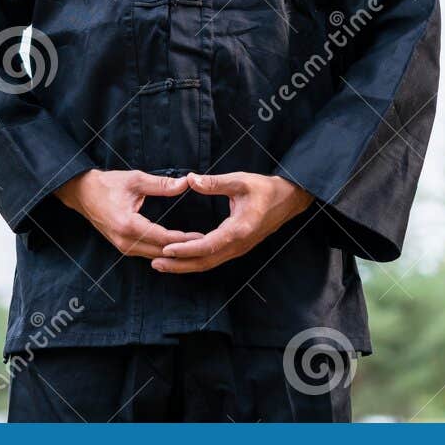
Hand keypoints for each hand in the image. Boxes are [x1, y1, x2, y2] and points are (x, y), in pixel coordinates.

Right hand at [55, 169, 203, 257]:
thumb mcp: (135, 179)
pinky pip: (146, 253)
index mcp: (128, 225)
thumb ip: (161, 184)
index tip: (201, 235)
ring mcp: (122, 246)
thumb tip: (185, 183)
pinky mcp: (122, 247)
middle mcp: (125, 241)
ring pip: (154, 256)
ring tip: (195, 248)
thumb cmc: (108, 184)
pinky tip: (176, 248)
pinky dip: (162, 252)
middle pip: (160, 251)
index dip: (183, 238)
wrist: (82, 193)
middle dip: (182, 249)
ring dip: (173, 253)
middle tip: (205, 244)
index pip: (162, 237)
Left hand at [151, 172, 314, 272]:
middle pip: (204, 262)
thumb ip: (214, 182)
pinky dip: (195, 260)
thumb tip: (190, 179)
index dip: (185, 249)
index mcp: (238, 230)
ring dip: (185, 265)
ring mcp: (238, 249)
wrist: (289, 200)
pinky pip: (213, 258)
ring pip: (208, 263)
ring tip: (162, 264)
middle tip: (155, 264)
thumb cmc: (266, 189)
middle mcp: (238, 245)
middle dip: (179, 265)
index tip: (166, 249)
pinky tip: (181, 258)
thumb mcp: (241, 181)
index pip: (207, 246)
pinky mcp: (237, 247)